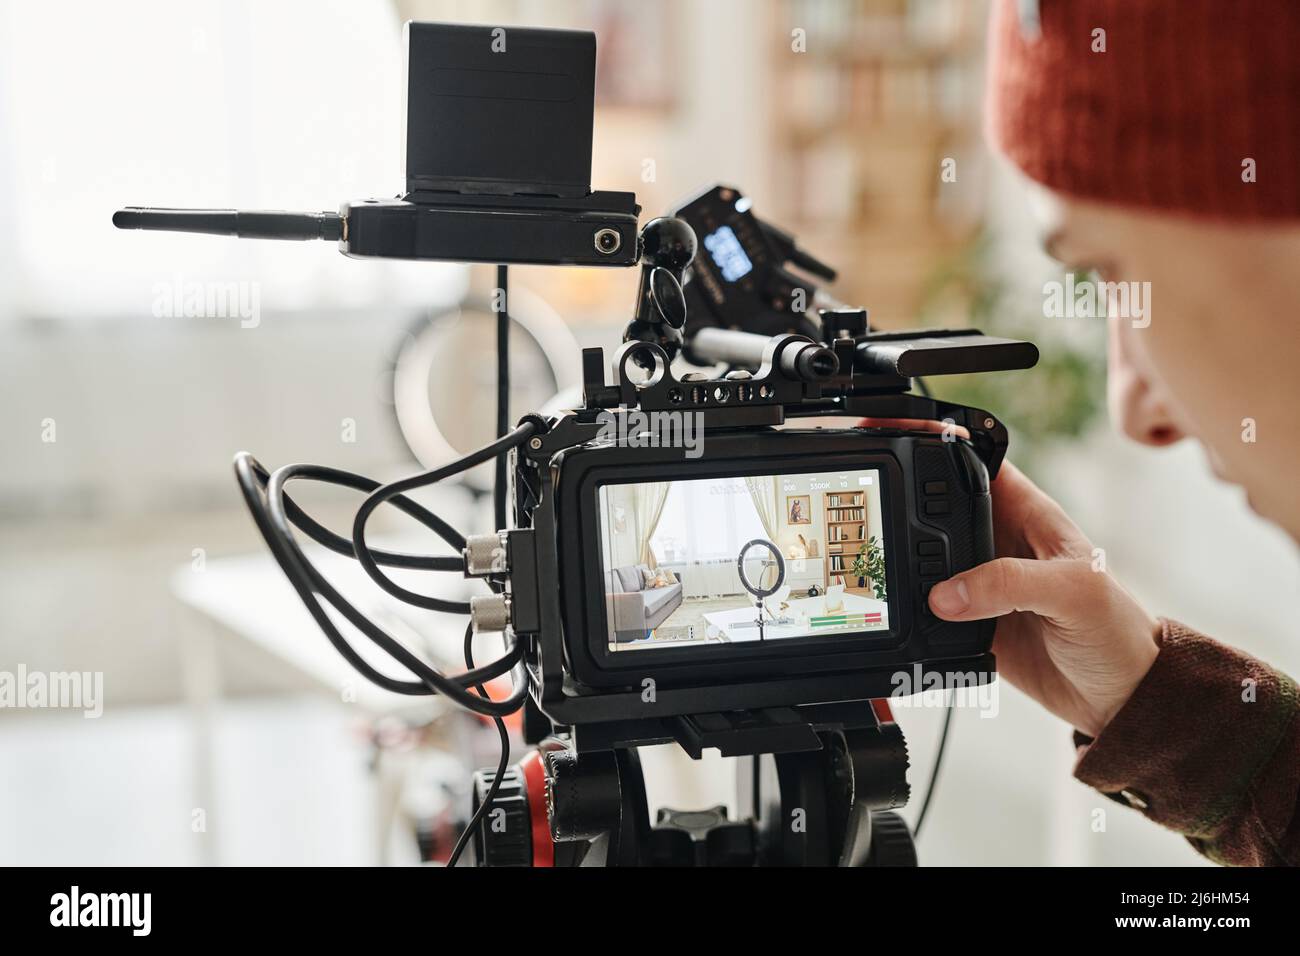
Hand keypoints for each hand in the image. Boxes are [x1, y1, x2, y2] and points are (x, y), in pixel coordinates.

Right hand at [927, 462, 1161, 737]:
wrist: (1118, 698)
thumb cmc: (1117, 631)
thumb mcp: (1072, 593)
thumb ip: (1009, 584)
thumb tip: (946, 593)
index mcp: (1030, 516)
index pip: (981, 467)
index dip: (948, 453)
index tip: (910, 457)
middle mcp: (1001, 544)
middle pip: (941, 513)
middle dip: (914, 517)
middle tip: (893, 533)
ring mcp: (983, 584)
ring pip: (929, 563)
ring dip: (911, 570)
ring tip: (901, 582)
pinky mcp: (971, 623)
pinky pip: (931, 612)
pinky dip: (918, 614)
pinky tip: (914, 618)